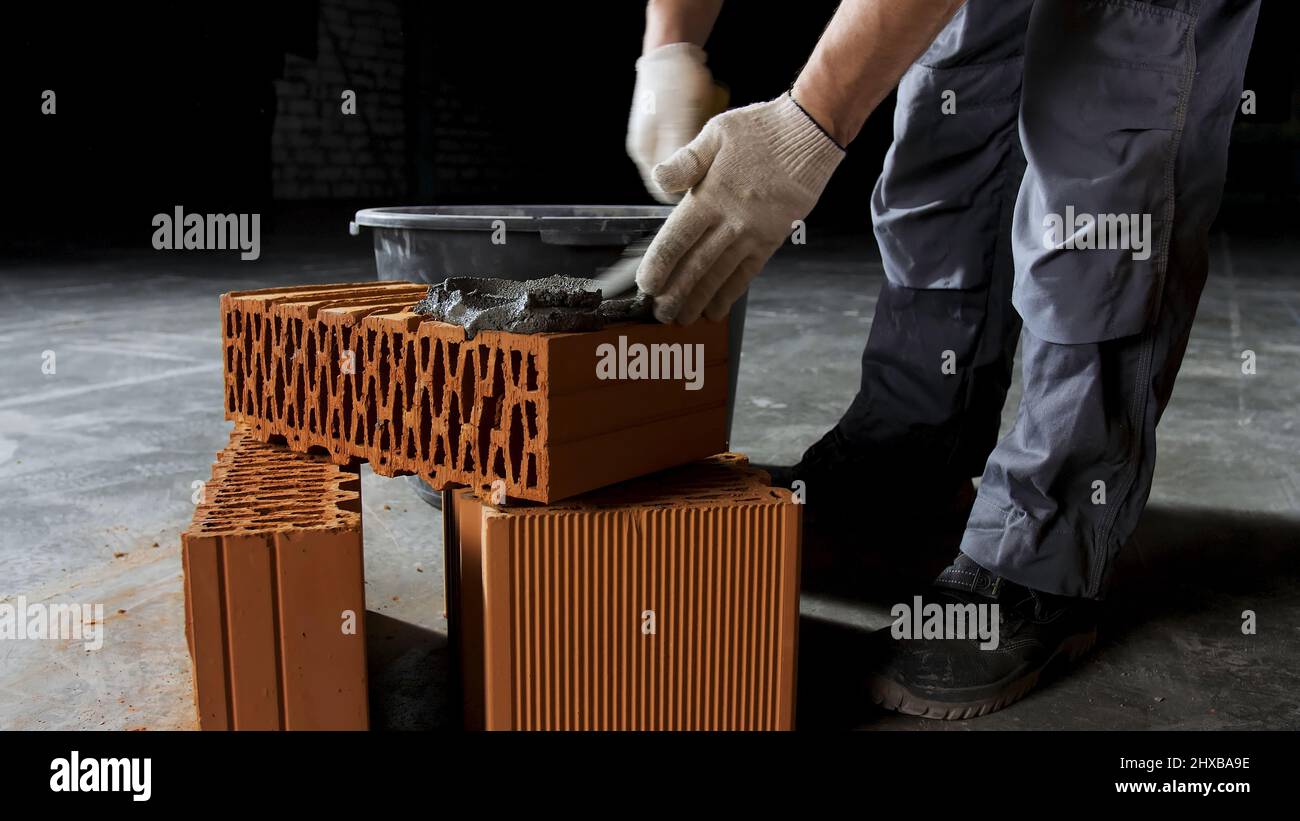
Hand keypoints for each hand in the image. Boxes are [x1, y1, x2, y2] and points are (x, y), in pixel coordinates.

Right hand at [626, 43, 727, 203]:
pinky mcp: (670, 123)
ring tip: (714, 137)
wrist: (673, 47)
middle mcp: (648, 149)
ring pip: (684, 159)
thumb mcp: (681, 125)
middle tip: (716, 159)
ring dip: (701, 153)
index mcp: (645, 153)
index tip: (710, 182)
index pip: (665, 191)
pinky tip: (710, 123)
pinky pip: (689, 140)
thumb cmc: (676, 84)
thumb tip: (680, 191)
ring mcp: (658, 135)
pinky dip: (702, 137)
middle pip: (676, 175)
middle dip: (697, 171)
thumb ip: (679, 160)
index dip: (688, 191)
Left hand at [636, 93, 844, 323]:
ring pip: (720, 275)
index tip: (647, 286)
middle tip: (660, 314)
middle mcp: (731, 221)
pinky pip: (748, 272)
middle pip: (696, 266)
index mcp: (711, 197)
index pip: (677, 239)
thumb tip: (660, 179)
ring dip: (699, 299)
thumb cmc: (760, 131)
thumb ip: (686, 161)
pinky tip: (717, 308)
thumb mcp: (716, 133)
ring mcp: (753, 233)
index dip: (659, 266)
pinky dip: (730, 293)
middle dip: (675, 293)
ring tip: (683, 318)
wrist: (809, 134)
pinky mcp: (771, 239)